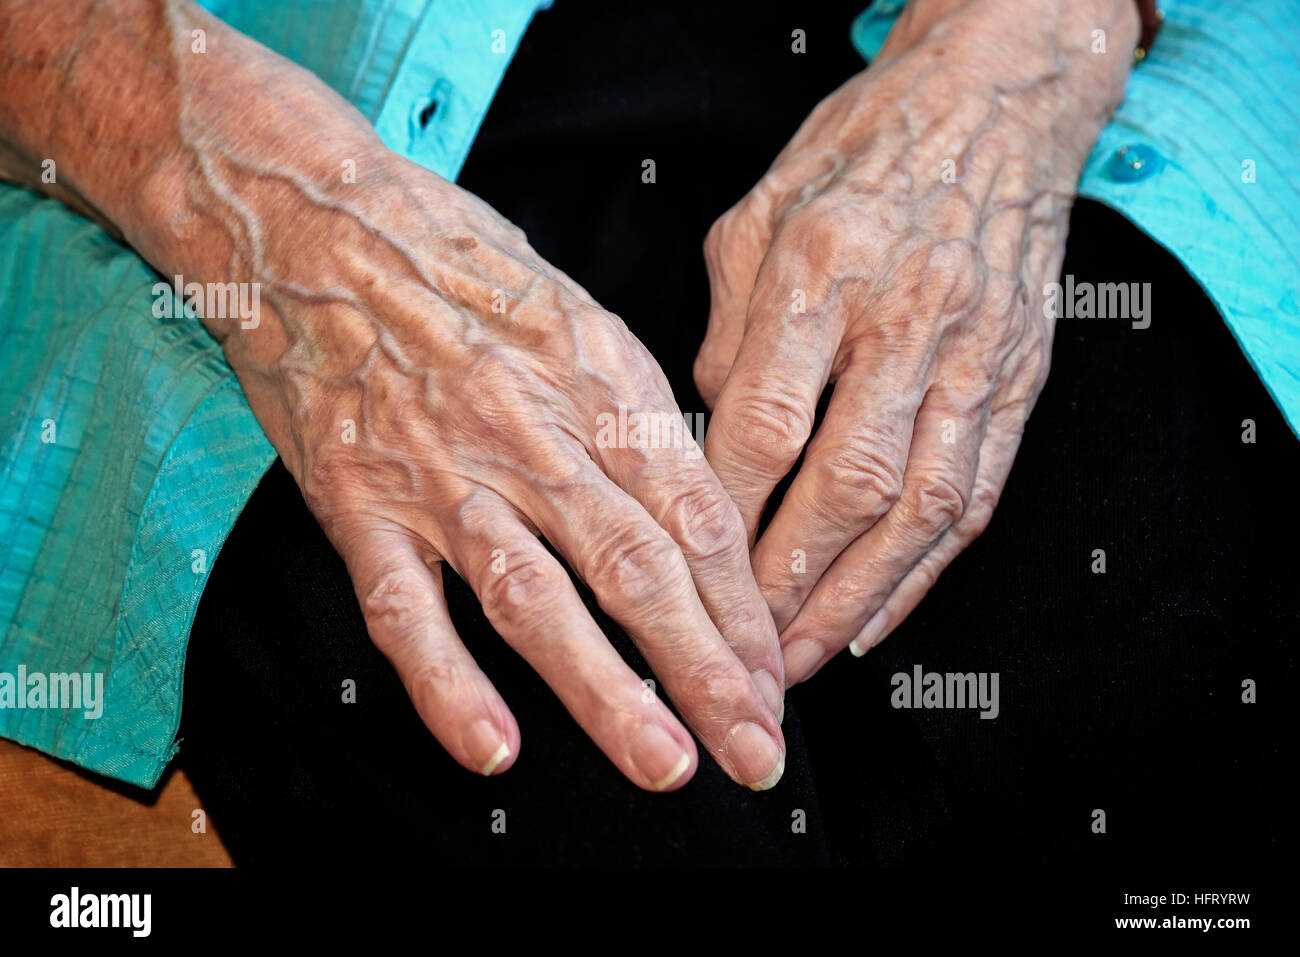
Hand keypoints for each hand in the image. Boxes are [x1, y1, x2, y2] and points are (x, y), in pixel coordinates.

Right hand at [0, 0, 786, 789]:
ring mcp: (444, 476)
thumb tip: (700, 516)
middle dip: (707, 670)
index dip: (743, 610)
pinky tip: (493, 749)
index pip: (695, 519)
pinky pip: (405, 607)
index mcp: (601, 386)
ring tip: (663, 762)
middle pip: (638, 570)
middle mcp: (535, 436)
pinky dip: (448, 684)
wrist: (316, 224)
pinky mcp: (358, 503)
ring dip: (605, 691)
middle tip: (754, 749)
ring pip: (537, 598)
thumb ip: (638, 418)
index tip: (774, 678)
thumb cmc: (459, 267)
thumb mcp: (579, 316)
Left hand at [694, 0, 1136, 683]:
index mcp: (827, 268)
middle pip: (847, 483)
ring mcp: (978, 354)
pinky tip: (882, 615)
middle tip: (745, 649)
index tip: (690, 568)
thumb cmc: (860, 155)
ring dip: (860, 599)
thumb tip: (714, 441)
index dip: (726, 512)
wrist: (994, 108)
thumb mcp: (757, 216)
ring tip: (809, 658)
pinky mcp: (1021, 379)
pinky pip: (977, 494)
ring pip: (921, 507)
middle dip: (790, 581)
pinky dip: (927, 570)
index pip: (767, 421)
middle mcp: (910, 318)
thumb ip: (728, 332)